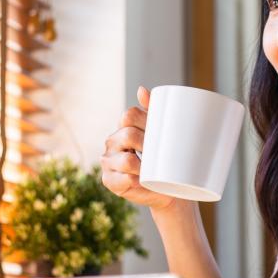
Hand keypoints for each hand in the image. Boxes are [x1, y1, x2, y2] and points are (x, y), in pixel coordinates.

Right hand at [101, 86, 180, 211]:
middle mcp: (112, 142)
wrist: (169, 188)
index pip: (129, 116)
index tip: (163, 131)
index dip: (146, 121)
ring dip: (143, 166)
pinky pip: (123, 179)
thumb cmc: (165, 159)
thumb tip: (142, 89)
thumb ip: (153, 111)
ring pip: (126, 160)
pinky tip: (143, 181)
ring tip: (156, 169)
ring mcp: (108, 162)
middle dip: (148, 144)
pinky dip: (135, 181)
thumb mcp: (161, 134)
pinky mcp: (110, 181)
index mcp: (123, 128)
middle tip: (163, 152)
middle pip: (129, 135)